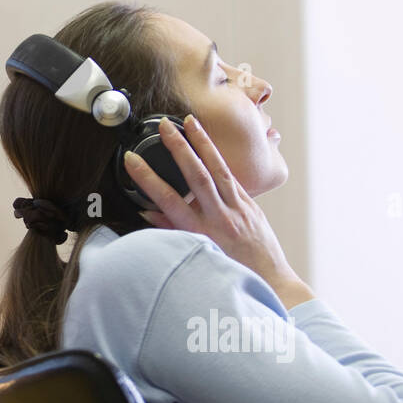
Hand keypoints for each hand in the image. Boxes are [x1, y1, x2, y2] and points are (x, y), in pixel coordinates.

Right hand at [123, 115, 310, 302]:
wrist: (270, 280)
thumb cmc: (229, 272)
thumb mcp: (195, 254)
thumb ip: (170, 230)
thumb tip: (147, 211)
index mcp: (200, 233)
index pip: (168, 200)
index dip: (148, 178)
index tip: (132, 160)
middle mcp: (219, 218)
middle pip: (197, 176)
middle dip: (179, 148)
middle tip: (165, 127)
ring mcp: (237, 209)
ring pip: (218, 169)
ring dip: (202, 143)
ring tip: (190, 122)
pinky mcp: (250, 205)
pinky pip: (232, 176)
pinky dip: (219, 158)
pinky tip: (209, 143)